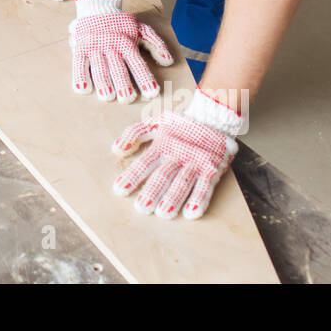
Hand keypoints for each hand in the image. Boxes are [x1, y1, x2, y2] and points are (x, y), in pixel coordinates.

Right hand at [69, 0, 172, 100]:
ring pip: (99, 67)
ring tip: (107, 96)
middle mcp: (111, 46)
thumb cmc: (121, 24)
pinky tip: (84, 89)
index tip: (151, 93)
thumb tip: (168, 61)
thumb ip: (156, 44)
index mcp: (127, 43)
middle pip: (118, 68)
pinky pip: (79, 63)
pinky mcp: (80, 48)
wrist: (97, 6)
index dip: (145, 78)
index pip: (137, 63)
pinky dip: (80, 76)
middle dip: (123, 84)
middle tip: (127, 98)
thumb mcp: (142, 30)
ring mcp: (95, 47)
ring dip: (103, 82)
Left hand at [112, 89, 243, 219]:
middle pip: (164, 175)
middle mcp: (178, 155)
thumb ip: (134, 133)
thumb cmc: (180, 126)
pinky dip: (199, 200)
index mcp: (163, 145)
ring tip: (163, 213)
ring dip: (173, 198)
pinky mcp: (212, 170)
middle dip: (153, 191)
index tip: (119, 190)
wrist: (214, 118)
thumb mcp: (156, 123)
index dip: (132, 176)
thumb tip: (116, 148)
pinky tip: (191, 213)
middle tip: (142, 207)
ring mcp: (196, 163)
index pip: (145, 162)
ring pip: (183, 182)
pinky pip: (206, 186)